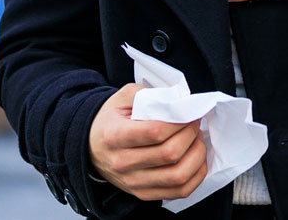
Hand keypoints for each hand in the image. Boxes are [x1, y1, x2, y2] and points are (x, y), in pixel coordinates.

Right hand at [88, 84, 208, 201]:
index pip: (155, 132)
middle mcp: (122, 162)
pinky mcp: (142, 193)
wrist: (90, 147)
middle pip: (169, 154)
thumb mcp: (123, 98)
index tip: (189, 113)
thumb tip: (178, 101)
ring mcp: (133, 182)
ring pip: (178, 176)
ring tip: (197, 141)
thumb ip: (148, 94)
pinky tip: (197, 161)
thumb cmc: (111, 120)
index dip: (179, 122)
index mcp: (115, 135)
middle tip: (195, 124)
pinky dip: (195, 176)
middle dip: (191, 135)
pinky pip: (178, 191)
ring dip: (197, 157)